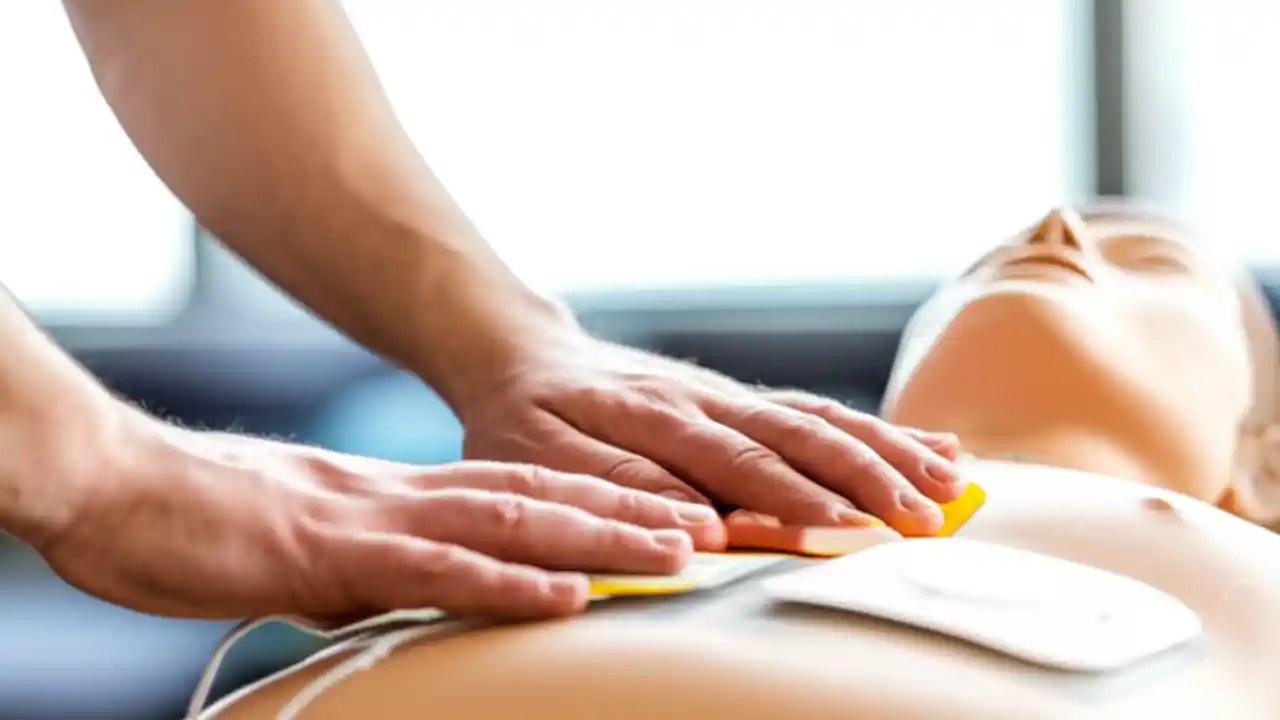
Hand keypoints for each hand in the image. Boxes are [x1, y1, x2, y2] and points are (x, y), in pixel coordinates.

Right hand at [34, 405, 723, 620]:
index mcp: (404, 497)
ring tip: (678, 552)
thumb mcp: (318, 548)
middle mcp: (406, 498)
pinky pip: (434, 568)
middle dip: (632, 514)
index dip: (604, 503)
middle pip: (542, 499)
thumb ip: (380, 561)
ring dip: (599, 538)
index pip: (525, 493)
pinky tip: (566, 593)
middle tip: (715, 529)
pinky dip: (507, 580)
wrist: (120, 487)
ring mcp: (375, 520)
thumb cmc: (210, 521)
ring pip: (511, 523)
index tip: (674, 516)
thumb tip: (427, 584)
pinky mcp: (332, 553)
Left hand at [458, 329, 964, 535]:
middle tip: (925, 518)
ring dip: (886, 452)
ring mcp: (728, 394)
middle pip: (798, 434)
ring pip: (820, 419)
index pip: (737, 460)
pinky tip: (931, 447)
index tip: (850, 529)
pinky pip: (816, 411)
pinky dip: (877, 430)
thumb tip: (696, 526)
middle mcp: (704, 398)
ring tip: (949, 486)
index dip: (796, 497)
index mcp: (655, 414)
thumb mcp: (540, 456)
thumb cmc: (526, 418)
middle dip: (868, 477)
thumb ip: (616, 485)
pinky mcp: (741, 399)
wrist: (524, 354)